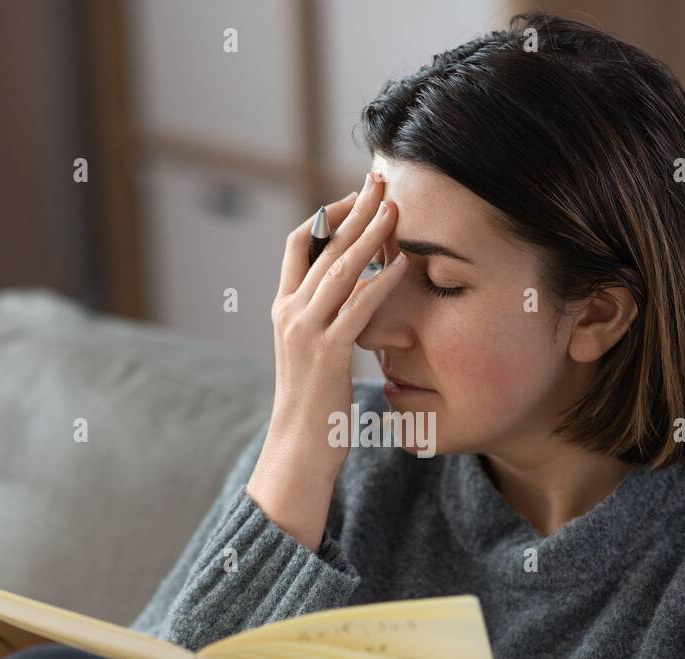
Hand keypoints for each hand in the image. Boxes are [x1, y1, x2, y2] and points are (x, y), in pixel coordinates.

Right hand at [264, 170, 408, 484]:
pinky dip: (380, 281)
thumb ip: (327, 320)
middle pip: (322, 247)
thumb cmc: (314, 405)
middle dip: (354, 210)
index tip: (355, 196)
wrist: (298, 450)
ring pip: (338, 270)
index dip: (327, 214)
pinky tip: (402, 263)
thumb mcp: (313, 353)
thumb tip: (353, 294)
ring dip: (369, 235)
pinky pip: (357, 308)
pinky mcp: (327, 354)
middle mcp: (289, 313)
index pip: (297, 244)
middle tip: (381, 181)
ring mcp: (305, 332)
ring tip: (395, 208)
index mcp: (283, 309)